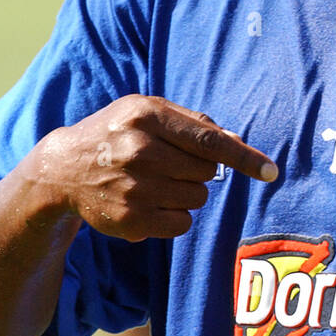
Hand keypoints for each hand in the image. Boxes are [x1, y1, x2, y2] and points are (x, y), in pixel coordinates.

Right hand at [31, 96, 277, 241]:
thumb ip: (193, 122)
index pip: (208, 140)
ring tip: (156, 181)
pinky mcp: (131, 220)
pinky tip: (149, 201)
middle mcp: (140, 152)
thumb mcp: (147, 111)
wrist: (64, 169)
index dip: (243, 157)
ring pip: (197, 199)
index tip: (270, 171)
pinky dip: (175, 215)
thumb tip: (237, 141)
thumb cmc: (118, 133)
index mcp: (147, 117)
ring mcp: (134, 188)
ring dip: (187, 192)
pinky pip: (182, 224)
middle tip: (170, 163)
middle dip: (198, 169)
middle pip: (206, 172)